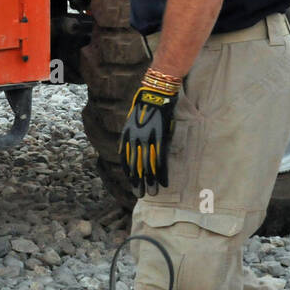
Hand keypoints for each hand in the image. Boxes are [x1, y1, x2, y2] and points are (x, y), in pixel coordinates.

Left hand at [119, 70, 180, 195]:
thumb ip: (131, 138)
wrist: (155, 95)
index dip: (129, 174)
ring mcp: (147, 140)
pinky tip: (163, 182)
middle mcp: (135, 141)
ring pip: (148, 166)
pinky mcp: (160, 139)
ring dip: (150, 181)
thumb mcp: (133, 123)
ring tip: (153, 193)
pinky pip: (160, 160)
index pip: (125, 160)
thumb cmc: (145, 108)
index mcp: (127, 137)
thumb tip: (130, 152)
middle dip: (138, 182)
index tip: (132, 185)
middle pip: (135, 166)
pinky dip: (161, 172)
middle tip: (140, 195)